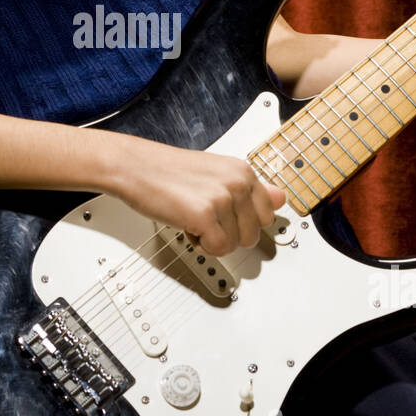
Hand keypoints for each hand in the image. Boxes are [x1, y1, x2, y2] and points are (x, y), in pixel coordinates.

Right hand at [112, 139, 284, 256]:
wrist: (135, 166)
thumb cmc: (168, 171)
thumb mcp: (217, 173)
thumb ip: (251, 189)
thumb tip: (280, 198)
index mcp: (243, 171)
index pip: (268, 212)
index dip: (244, 222)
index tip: (229, 219)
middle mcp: (237, 182)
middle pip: (254, 234)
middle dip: (229, 234)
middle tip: (205, 216)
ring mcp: (223, 198)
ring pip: (235, 244)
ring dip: (212, 239)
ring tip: (193, 217)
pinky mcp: (205, 215)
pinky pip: (217, 249)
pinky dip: (200, 245)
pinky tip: (187, 225)